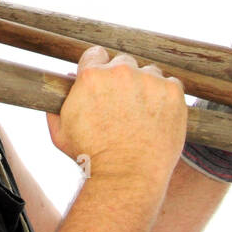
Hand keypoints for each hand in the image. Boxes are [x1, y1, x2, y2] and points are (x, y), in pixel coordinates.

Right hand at [47, 45, 186, 183]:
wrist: (126, 177)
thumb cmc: (91, 158)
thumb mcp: (61, 133)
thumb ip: (58, 105)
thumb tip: (66, 84)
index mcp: (91, 76)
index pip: (96, 54)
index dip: (98, 68)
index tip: (104, 83)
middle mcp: (121, 72)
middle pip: (124, 63)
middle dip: (122, 80)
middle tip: (123, 105)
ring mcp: (150, 81)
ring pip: (149, 73)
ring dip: (146, 87)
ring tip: (142, 114)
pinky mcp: (173, 92)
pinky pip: (172, 84)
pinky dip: (166, 98)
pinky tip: (158, 117)